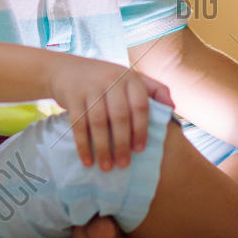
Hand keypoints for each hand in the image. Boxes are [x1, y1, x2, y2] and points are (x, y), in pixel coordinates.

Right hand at [46, 53, 174, 170]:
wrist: (65, 69)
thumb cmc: (104, 80)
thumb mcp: (128, 78)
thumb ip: (153, 90)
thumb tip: (171, 108)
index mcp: (130, 77)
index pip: (140, 106)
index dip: (141, 130)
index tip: (140, 150)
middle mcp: (111, 79)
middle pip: (120, 117)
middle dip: (122, 144)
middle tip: (124, 165)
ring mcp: (91, 87)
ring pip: (99, 123)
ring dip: (103, 148)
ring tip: (107, 167)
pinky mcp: (73, 95)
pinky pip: (79, 125)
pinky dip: (83, 145)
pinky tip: (87, 161)